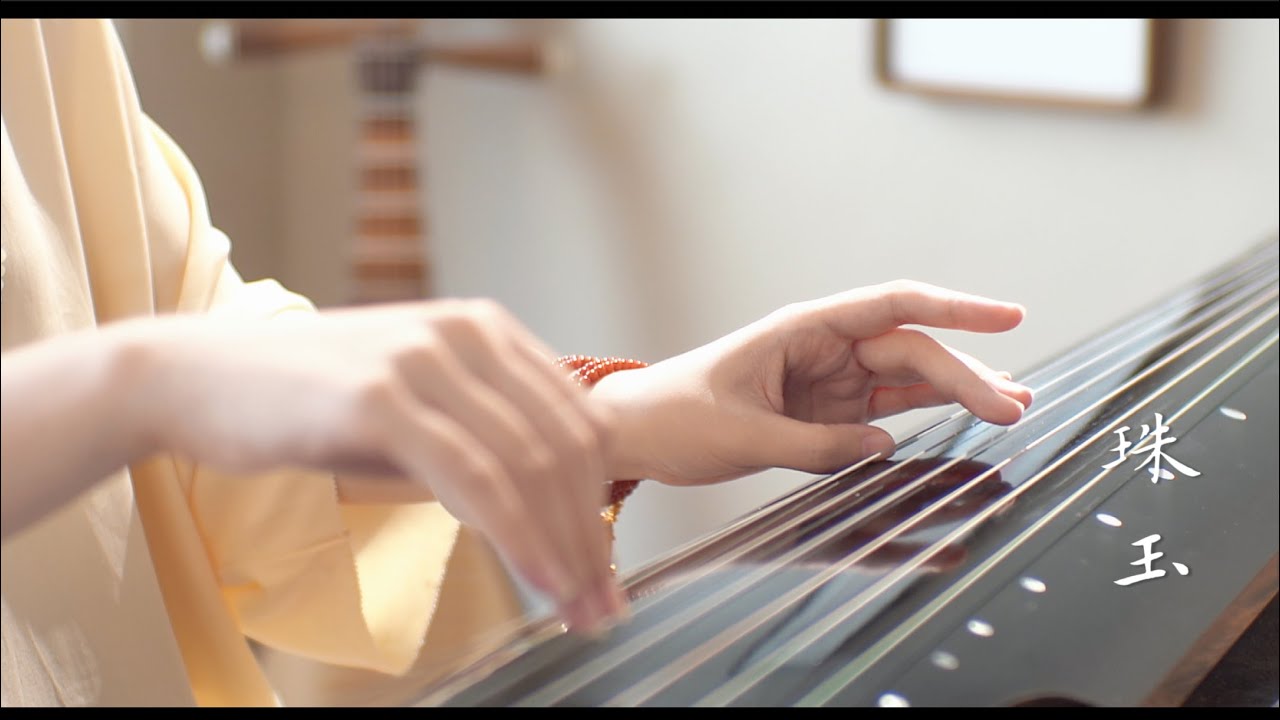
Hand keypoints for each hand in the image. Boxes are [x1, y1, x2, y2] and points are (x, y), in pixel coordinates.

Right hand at [125, 299, 624, 632]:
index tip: (607, 566)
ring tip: (576, 607)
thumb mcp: (413, 407)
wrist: (199, 379)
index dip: (603, 500)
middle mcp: (466, 333)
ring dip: (564, 547)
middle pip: (564, 447)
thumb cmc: (307, 402)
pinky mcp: (384, 397)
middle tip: (602, 603)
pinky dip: (517, 535)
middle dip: (592, 536)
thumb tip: (548, 503)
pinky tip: (536, 578)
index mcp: (485, 329)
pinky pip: (476, 478)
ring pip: (529, 466)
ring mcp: (425, 359)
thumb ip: (478, 435)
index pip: (576, 420)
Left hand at [591, 280, 1033, 484]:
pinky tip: (965, 420)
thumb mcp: (742, 434)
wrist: (638, 434)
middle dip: (966, 374)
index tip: (1008, 316)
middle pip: (911, 350)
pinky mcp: (826, 412)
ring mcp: (829, 380)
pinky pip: (886, 407)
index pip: (893, 306)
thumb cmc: (676, 416)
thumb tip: (880, 445)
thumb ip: (814, 444)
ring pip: (908, 378)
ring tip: (1011, 410)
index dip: (955, 309)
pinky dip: (926, 414)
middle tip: (1015, 407)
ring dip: (958, 392)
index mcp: (803, 329)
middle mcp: (824, 347)